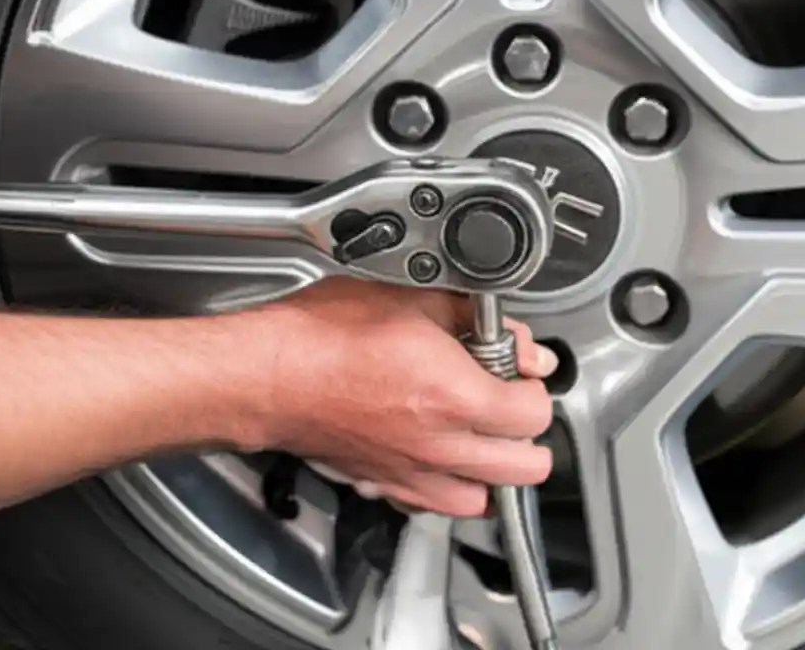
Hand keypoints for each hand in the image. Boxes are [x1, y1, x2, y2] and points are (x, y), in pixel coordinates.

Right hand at [256, 277, 558, 516]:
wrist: (267, 375)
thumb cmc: (322, 335)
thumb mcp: (409, 298)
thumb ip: (472, 318)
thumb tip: (511, 338)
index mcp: (454, 395)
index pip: (536, 412)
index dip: (534, 386)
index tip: (520, 371)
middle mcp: (440, 443)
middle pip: (527, 467)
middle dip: (529, 435)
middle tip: (510, 404)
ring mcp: (412, 472)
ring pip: (486, 498)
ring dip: (494, 470)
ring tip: (482, 437)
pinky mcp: (384, 484)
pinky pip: (436, 506)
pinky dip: (449, 488)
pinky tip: (439, 457)